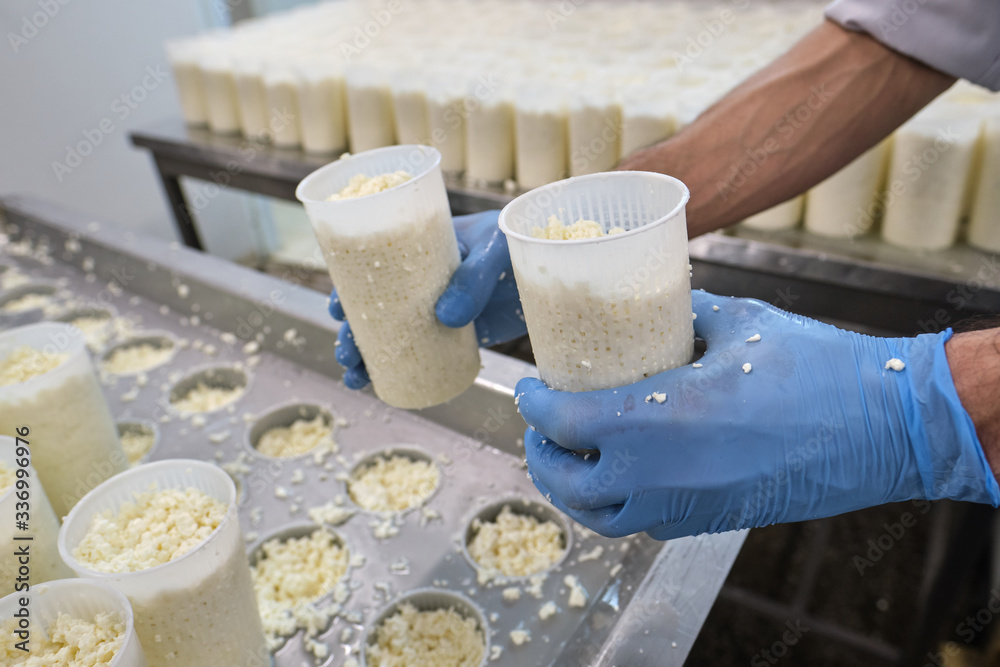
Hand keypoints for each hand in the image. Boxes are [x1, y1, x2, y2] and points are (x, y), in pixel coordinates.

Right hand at [329, 210, 524, 388]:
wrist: (556, 269)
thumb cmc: (522, 240)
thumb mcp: (497, 246)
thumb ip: (475, 277)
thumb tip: (445, 318)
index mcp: (420, 246)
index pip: (373, 262)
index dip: (348, 286)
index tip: (336, 308)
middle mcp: (423, 279)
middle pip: (375, 306)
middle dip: (353, 332)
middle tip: (346, 352)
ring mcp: (441, 308)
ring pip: (394, 333)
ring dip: (369, 355)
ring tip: (357, 376)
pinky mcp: (461, 333)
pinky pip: (425, 353)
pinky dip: (403, 370)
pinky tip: (382, 386)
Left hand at [516, 290, 999, 540]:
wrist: (881, 427)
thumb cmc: (814, 368)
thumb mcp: (737, 323)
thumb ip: (685, 314)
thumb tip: (660, 303)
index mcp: (656, 420)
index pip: (564, 423)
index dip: (534, 406)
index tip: (526, 387)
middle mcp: (659, 475)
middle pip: (567, 481)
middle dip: (541, 454)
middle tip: (538, 427)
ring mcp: (684, 507)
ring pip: (599, 516)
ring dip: (571, 491)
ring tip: (567, 461)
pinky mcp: (709, 522)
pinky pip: (640, 525)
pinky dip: (613, 506)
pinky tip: (619, 479)